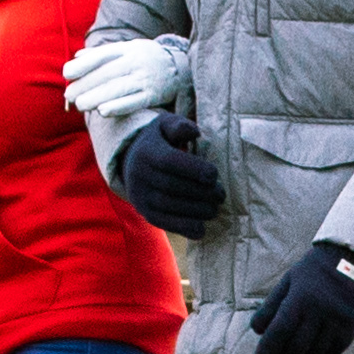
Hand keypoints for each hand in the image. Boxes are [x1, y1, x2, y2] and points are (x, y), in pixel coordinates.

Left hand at [60, 32, 192, 126]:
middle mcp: (136, 62)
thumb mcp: (126, 49)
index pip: (102, 55)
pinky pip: (134, 102)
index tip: (67, 73)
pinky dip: (118, 107)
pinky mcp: (153, 95)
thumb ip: (102, 54)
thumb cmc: (145, 58)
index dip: (84, 65)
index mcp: (127, 50)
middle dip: (86, 85)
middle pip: (107, 74)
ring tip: (80, 105)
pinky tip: (103, 112)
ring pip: (118, 89)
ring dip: (97, 97)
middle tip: (69, 95)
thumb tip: (77, 57)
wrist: (181, 67)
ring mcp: (145, 79)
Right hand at [109, 107, 230, 236]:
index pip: (170, 162)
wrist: (132, 162)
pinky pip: (164, 223)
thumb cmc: (160, 141)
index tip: (214, 174)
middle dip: (201, 193)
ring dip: (196, 211)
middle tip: (221, 195)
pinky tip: (201, 228)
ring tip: (214, 209)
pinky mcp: (145, 213)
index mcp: (147, 152)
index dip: (194, 169)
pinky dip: (183, 227)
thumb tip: (194, 132)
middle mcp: (139, 175)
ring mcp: (140, 196)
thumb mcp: (166, 126)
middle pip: (172, 186)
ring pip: (169, 206)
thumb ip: (180, 126)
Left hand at [250, 242, 353, 353]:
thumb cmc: (313, 270)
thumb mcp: (288, 281)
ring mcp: (338, 320)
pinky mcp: (351, 326)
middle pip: (297, 346)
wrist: (352, 258)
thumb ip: (271, 306)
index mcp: (301, 298)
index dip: (268, 348)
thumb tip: (258, 331)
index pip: (280, 330)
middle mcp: (320, 311)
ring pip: (316, 352)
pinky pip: (334, 350)